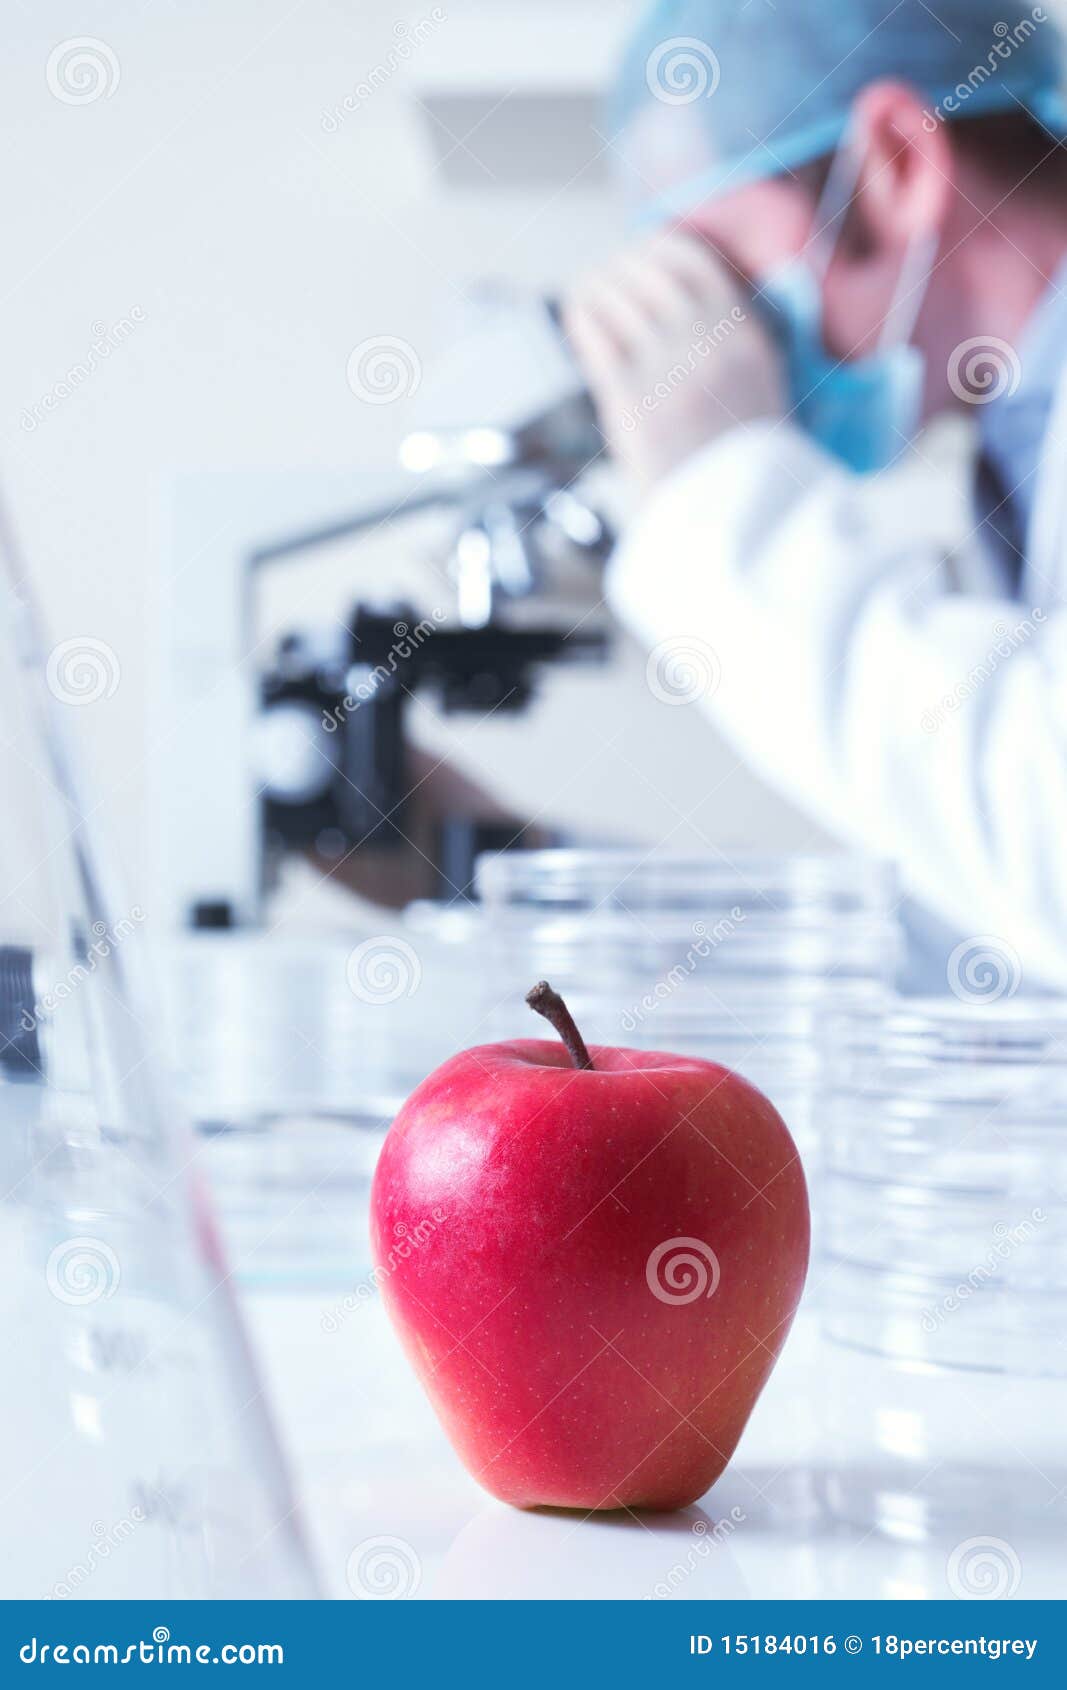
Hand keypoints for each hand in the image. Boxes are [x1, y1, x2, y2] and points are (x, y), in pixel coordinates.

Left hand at [563, 231, 782, 494]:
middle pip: (647, 272)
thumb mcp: (763, 389)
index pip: (694, 260)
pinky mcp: (629, 397)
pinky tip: (576, 314)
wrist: (733, 518)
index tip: (641, 252)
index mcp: (744, 335)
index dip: (657, 247)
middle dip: (619, 266)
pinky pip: (595, 335)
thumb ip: (731, 345)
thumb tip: (686, 308)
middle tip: (605, 273)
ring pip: (615, 297)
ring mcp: (665, 368)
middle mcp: (705, 342)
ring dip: (594, 286)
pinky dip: (581, 316)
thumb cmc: (743, 465)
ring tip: (585, 290)